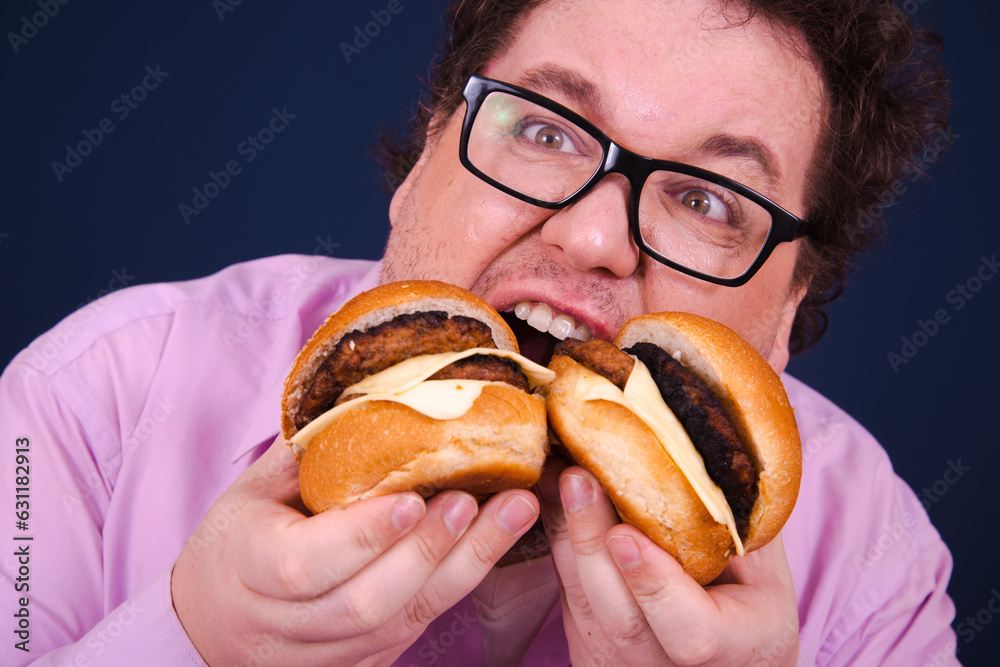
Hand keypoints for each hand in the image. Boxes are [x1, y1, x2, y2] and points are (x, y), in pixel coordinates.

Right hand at [170, 436, 538, 665]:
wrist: (211, 622)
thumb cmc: (239, 539)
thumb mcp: (254, 490)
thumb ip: (310, 457)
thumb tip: (380, 395)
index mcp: (247, 568)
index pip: (305, 565)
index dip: (362, 536)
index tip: (413, 498)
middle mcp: (283, 624)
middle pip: (365, 603)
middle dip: (427, 551)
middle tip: (475, 500)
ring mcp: (325, 655)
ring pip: (401, 623)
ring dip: (464, 567)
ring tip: (513, 512)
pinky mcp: (361, 664)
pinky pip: (414, 630)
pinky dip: (459, 584)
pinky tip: (495, 541)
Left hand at [537, 461, 798, 665]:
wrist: (727, 664)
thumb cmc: (752, 613)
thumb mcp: (768, 577)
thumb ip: (742, 530)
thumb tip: (718, 456)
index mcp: (728, 647)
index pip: (688, 631)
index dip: (653, 584)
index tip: (625, 535)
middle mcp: (663, 664)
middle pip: (619, 614)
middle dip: (592, 541)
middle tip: (577, 478)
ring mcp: (619, 661)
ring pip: (582, 602)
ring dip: (566, 532)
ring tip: (559, 473)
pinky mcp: (587, 646)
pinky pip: (565, 592)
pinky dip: (557, 538)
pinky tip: (550, 491)